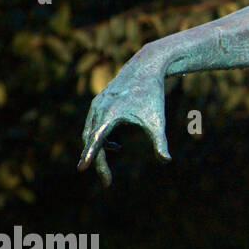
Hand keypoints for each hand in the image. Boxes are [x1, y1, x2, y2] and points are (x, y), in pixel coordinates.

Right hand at [78, 48, 170, 186]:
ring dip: (97, 150)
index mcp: (109, 114)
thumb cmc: (153, 94)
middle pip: (91, 141)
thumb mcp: (158, 120)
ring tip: (106, 169)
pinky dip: (100, 139)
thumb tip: (166, 161)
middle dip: (98, 161)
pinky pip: (93, 125)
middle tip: (108, 181)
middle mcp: (98, 109)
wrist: (146, 67)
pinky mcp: (98, 102)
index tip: (82, 169)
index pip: (96, 140)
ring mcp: (96, 105)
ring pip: (90, 133)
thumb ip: (160, 142)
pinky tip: (115, 147)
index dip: (90, 156)